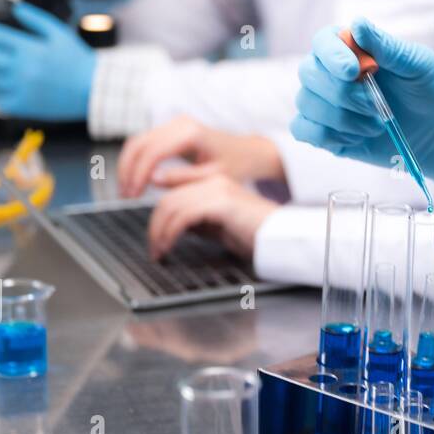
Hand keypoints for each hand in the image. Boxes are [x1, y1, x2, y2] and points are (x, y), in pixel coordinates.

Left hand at [0, 2, 95, 120]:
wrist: (93, 89)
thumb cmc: (78, 60)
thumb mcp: (60, 34)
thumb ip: (36, 19)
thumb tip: (16, 9)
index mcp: (30, 50)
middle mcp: (21, 69)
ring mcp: (20, 89)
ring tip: (10, 68)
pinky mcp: (22, 107)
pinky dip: (0, 93)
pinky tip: (10, 87)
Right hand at [117, 115, 284, 197]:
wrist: (249, 152)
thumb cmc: (236, 165)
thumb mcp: (213, 177)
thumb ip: (183, 179)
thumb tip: (153, 180)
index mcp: (192, 133)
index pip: (153, 151)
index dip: (138, 174)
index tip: (133, 195)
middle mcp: (180, 124)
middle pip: (138, 143)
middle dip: (127, 170)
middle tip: (126, 196)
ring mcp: (174, 124)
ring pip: (137, 142)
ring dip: (128, 166)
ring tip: (128, 191)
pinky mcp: (171, 130)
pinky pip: (145, 143)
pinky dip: (135, 161)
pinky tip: (135, 181)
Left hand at [146, 174, 277, 262]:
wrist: (279, 236)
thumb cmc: (254, 234)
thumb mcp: (217, 227)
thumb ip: (197, 222)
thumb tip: (172, 228)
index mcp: (213, 183)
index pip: (174, 194)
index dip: (158, 218)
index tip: (156, 240)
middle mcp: (213, 181)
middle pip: (168, 199)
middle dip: (155, 227)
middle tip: (155, 250)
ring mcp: (217, 189)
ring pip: (171, 206)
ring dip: (159, 232)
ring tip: (160, 252)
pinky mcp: (220, 202)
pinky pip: (183, 215)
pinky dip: (170, 233)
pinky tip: (169, 247)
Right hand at [290, 16, 433, 204]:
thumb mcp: (419, 66)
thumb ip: (387, 47)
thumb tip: (356, 23)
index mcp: (356, 50)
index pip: (323, 41)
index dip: (331, 55)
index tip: (353, 70)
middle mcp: (336, 74)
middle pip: (308, 73)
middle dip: (341, 93)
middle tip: (377, 106)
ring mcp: (330, 105)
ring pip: (306, 103)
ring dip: (340, 117)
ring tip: (376, 124)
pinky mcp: (330, 135)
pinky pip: (304, 130)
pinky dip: (327, 134)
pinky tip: (357, 137)